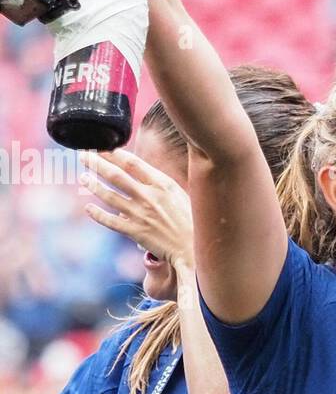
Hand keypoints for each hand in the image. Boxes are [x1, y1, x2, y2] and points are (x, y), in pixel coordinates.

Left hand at [79, 147, 192, 269]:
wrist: (194, 247)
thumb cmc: (190, 219)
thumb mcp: (179, 193)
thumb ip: (159, 182)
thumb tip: (140, 171)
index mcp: (162, 184)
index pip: (132, 163)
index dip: (113, 153)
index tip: (102, 146)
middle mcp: (149, 197)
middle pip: (116, 176)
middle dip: (97, 163)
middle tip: (83, 155)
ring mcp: (140, 214)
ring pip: (109, 196)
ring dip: (93, 185)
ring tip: (83, 177)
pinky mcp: (136, 232)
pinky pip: (110, 221)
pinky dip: (97, 214)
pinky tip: (88, 208)